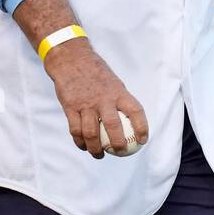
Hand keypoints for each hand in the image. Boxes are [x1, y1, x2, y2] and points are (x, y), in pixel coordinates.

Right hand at [43, 38, 148, 158]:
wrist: (71, 60)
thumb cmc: (96, 73)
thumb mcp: (114, 82)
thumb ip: (120, 100)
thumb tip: (131, 121)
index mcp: (118, 92)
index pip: (135, 111)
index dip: (142, 127)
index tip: (143, 140)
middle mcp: (103, 98)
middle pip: (113, 126)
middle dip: (118, 144)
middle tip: (121, 152)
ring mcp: (86, 104)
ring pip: (91, 133)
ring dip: (96, 149)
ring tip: (99, 154)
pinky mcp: (70, 107)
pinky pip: (75, 130)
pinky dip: (80, 142)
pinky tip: (84, 146)